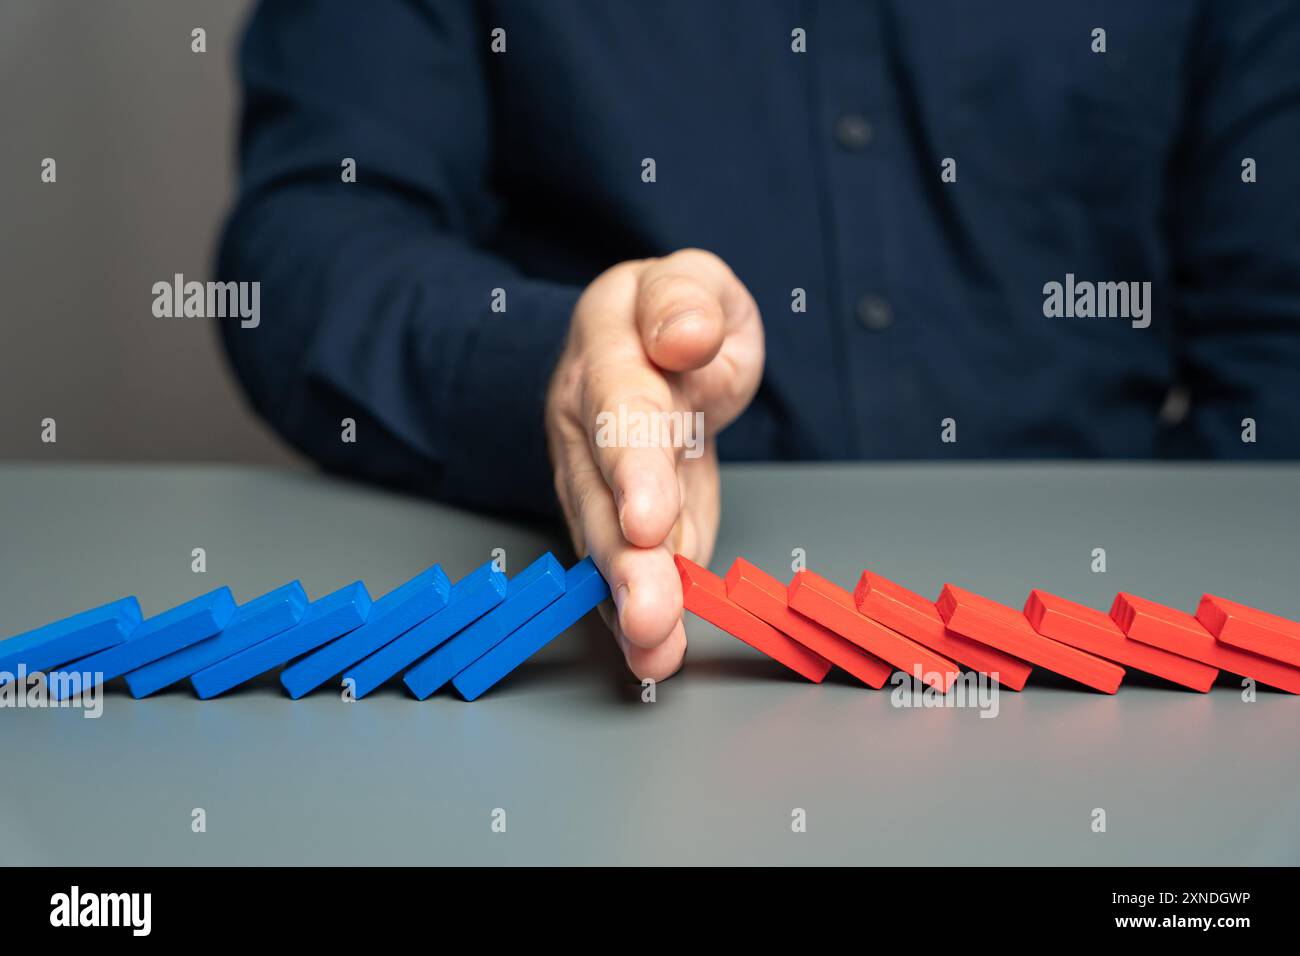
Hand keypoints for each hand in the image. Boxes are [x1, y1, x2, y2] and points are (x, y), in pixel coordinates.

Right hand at [545, 249, 763, 679]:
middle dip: (625, 562)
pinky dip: (635, 614)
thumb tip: (684, 336)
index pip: (620, 411)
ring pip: (606, 543)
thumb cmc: (675, 315)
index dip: (632, 469)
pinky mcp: (616, 521)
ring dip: (630, 601)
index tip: (648, 523)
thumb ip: (687, 298)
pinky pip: (622, 567)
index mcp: (608, 352)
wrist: (648, 347)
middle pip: (601, 496)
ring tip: (654, 651)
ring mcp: (595, 479)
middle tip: (650, 616)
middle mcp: (587, 424)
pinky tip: (653, 654)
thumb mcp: (690, 281)